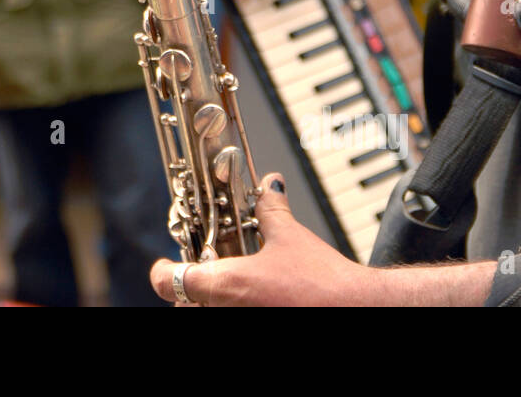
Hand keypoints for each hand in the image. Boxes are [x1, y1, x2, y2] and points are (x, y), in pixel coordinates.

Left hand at [150, 173, 386, 306]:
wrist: (358, 311)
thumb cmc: (324, 285)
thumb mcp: (290, 237)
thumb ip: (271, 210)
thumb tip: (269, 186)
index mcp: (225, 284)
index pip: (167, 282)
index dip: (162, 271)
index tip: (164, 264)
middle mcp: (226, 312)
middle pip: (186, 302)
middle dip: (194, 287)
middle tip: (211, 272)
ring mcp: (240, 326)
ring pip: (208, 313)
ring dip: (216, 300)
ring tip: (240, 287)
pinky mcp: (256, 334)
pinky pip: (232, 321)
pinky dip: (239, 308)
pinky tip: (261, 299)